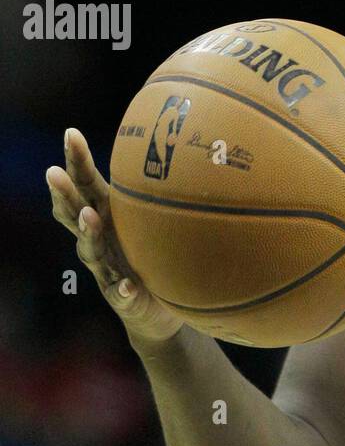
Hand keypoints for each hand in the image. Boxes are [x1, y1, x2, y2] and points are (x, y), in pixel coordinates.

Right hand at [47, 128, 183, 349]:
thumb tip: (190, 145)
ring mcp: (107, 269)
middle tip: (53, 172)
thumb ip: (162, 191)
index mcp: (108, 215)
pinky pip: (121, 295)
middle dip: (64, 193)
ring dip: (89, 233)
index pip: (86, 183)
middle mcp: (100, 240)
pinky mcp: (121, 299)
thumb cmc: (156, 255)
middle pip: (75, 212)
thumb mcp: (156, 219)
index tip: (71, 133)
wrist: (159, 312)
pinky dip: (123, 291)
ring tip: (89, 217)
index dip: (76, 160)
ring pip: (91, 250)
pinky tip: (128, 287)